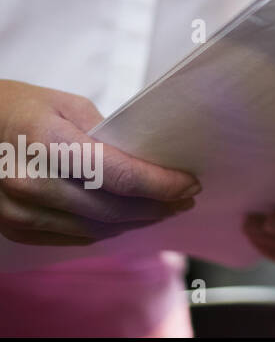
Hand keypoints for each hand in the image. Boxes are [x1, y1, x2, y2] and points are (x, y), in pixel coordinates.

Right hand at [0, 80, 199, 245]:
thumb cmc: (20, 108)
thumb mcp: (66, 104)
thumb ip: (107, 134)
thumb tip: (148, 160)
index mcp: (48, 143)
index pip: (120, 176)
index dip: (162, 184)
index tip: (190, 184)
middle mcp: (30, 182)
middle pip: (111, 209)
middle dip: (157, 207)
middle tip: (184, 199)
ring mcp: (17, 210)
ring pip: (94, 229)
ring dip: (135, 223)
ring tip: (162, 209)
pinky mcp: (12, 227)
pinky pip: (71, 237)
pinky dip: (105, 230)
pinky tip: (125, 218)